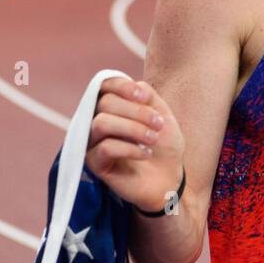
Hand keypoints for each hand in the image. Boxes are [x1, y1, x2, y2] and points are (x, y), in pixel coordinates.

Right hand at [85, 77, 185, 214]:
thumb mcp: (162, 114)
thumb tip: (134, 85)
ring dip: (133, 129)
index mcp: (114, 106)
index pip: (105, 85)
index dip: (121, 86)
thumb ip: (148, 96)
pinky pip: (104, 148)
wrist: (170, 177)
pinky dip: (129, 148)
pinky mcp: (94, 163)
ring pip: (101, 123)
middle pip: (106, 103)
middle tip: (159, 125)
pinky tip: (146, 154)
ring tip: (153, 139)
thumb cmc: (165, 145)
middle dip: (137, 112)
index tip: (144, 97)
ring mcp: (93, 142)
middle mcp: (98, 121)